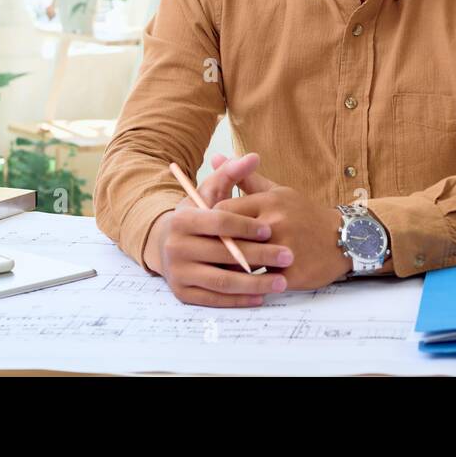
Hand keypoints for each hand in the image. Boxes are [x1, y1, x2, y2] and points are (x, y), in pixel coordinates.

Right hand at [147, 152, 295, 307]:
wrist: (167, 244)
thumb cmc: (199, 216)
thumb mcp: (211, 192)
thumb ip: (231, 174)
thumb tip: (253, 157)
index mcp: (183, 219)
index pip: (219, 222)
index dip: (246, 226)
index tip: (270, 230)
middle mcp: (175, 247)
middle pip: (224, 253)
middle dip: (260, 256)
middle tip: (288, 256)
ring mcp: (178, 273)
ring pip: (222, 281)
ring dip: (255, 284)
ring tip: (283, 282)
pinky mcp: (183, 294)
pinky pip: (215, 300)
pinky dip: (239, 300)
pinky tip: (262, 296)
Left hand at [212, 153, 351, 289]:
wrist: (343, 238)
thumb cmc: (304, 214)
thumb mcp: (278, 192)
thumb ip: (245, 178)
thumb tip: (215, 159)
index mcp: (270, 201)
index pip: (224, 210)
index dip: (209, 223)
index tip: (204, 231)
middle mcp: (276, 222)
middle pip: (229, 238)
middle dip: (215, 247)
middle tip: (203, 255)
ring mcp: (285, 248)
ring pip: (242, 263)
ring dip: (230, 268)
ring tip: (220, 271)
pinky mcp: (292, 273)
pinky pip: (261, 281)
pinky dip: (250, 284)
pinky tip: (243, 285)